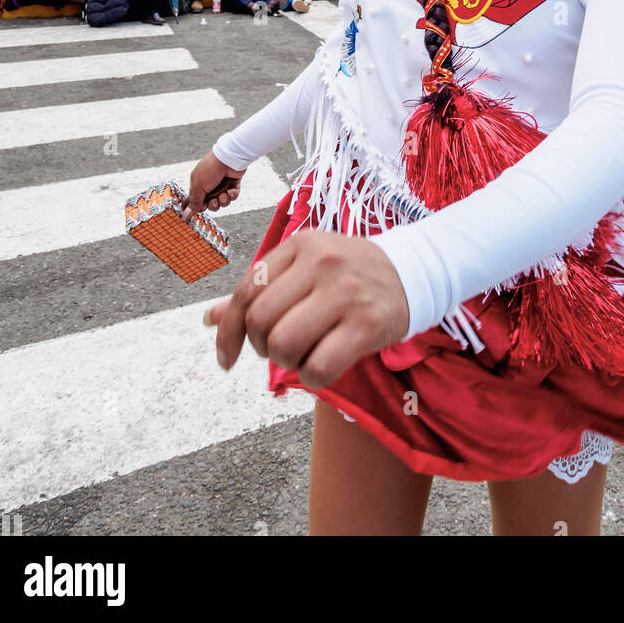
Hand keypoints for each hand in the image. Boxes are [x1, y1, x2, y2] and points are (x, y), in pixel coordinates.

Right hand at [183, 150, 245, 217]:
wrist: (229, 159)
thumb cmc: (210, 170)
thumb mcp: (199, 187)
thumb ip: (194, 202)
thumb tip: (184, 217)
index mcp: (199, 185)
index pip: (197, 201)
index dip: (201, 207)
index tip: (203, 207)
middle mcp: (210, 186)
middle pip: (211, 204)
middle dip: (213, 205)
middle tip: (214, 200)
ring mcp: (222, 185)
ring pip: (222, 202)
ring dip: (223, 200)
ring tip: (224, 194)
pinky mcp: (233, 184)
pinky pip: (233, 196)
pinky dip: (232, 195)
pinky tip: (231, 190)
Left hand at [205, 230, 409, 388]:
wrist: (414, 271)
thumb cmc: (350, 273)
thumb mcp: (305, 267)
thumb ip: (261, 289)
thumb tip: (209, 317)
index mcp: (300, 245)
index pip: (246, 291)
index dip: (228, 331)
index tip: (227, 358)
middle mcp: (320, 263)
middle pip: (260, 321)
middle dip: (261, 347)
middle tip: (279, 349)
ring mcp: (345, 293)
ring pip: (284, 345)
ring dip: (286, 362)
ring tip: (304, 354)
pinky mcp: (367, 324)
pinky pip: (318, 367)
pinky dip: (312, 377)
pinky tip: (323, 366)